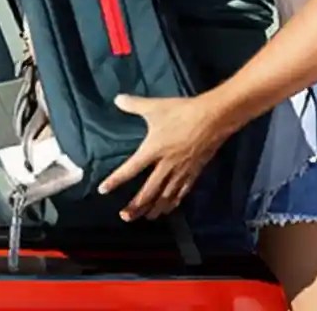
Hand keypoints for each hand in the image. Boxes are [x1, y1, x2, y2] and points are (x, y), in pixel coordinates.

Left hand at [97, 93, 234, 221]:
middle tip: (124, 216)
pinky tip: (169, 208)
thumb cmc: (182, 112)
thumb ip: (134, 105)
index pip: (130, 169)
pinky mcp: (195, 171)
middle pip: (148, 191)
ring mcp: (182, 170)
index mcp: (152, 150)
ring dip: (154, 208)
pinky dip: (174, 202)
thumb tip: (117, 99)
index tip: (103, 190)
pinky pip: (182, 191)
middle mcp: (166, 165)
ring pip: (166, 195)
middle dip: (136, 205)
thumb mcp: (155, 107)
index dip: (115, 181)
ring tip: (145, 217)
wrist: (213, 118)